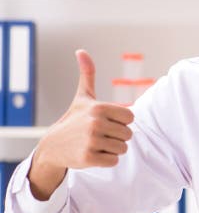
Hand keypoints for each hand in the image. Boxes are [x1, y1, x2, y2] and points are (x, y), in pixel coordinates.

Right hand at [28, 50, 134, 199]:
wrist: (52, 146)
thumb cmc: (73, 120)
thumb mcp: (82, 97)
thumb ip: (87, 74)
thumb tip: (81, 51)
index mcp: (99, 107)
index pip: (131, 117)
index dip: (121, 121)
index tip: (106, 121)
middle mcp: (95, 122)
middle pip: (128, 134)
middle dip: (117, 136)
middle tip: (99, 135)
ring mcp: (91, 141)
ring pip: (123, 148)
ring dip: (112, 149)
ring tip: (95, 144)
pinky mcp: (88, 158)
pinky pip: (114, 161)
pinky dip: (106, 160)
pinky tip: (92, 154)